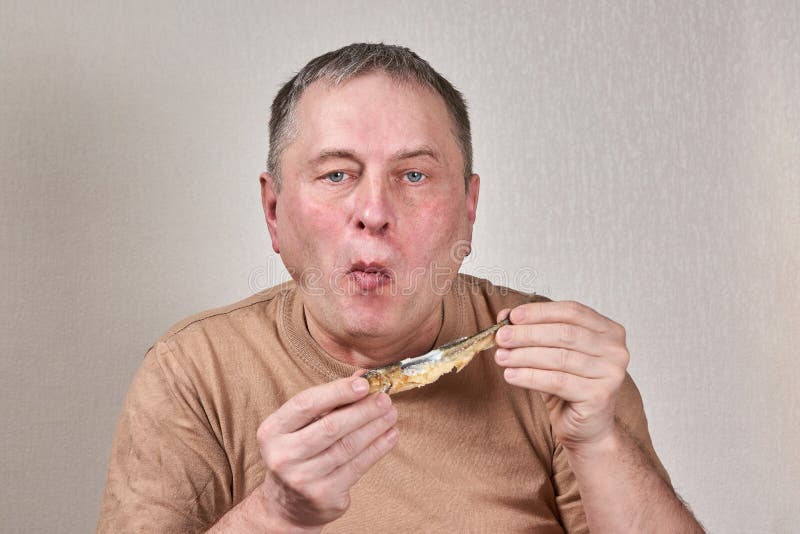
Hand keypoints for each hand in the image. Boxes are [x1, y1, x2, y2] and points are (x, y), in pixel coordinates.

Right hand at [255, 376, 398, 528]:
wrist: (288, 506)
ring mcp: (303, 478)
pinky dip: (377, 448)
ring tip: (391, 414)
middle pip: (331, 426)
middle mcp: (283, 456)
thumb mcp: (302, 426)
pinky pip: (357, 467)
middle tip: (384, 399)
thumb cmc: (299, 453)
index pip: (306, 404)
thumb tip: (363, 377)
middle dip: (363, 410)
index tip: (364, 384)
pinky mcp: (324, 495)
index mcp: (272, 431)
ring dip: (374, 427)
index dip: (337, 391)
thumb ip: (330, 401)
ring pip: (347, 447)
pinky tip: (390, 435)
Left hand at [494, 301, 629, 449]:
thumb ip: (534, 331)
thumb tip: (505, 315)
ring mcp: (611, 373)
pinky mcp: (599, 396)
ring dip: (524, 355)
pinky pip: (557, 381)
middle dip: (528, 334)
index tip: (512, 316)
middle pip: (565, 333)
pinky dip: (529, 376)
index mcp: (608, 330)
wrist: (585, 428)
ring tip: (501, 357)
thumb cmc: (569, 386)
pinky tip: (511, 375)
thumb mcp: (550, 353)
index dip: (540, 312)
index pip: (572, 311)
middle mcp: (615, 350)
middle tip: (501, 337)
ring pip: (559, 357)